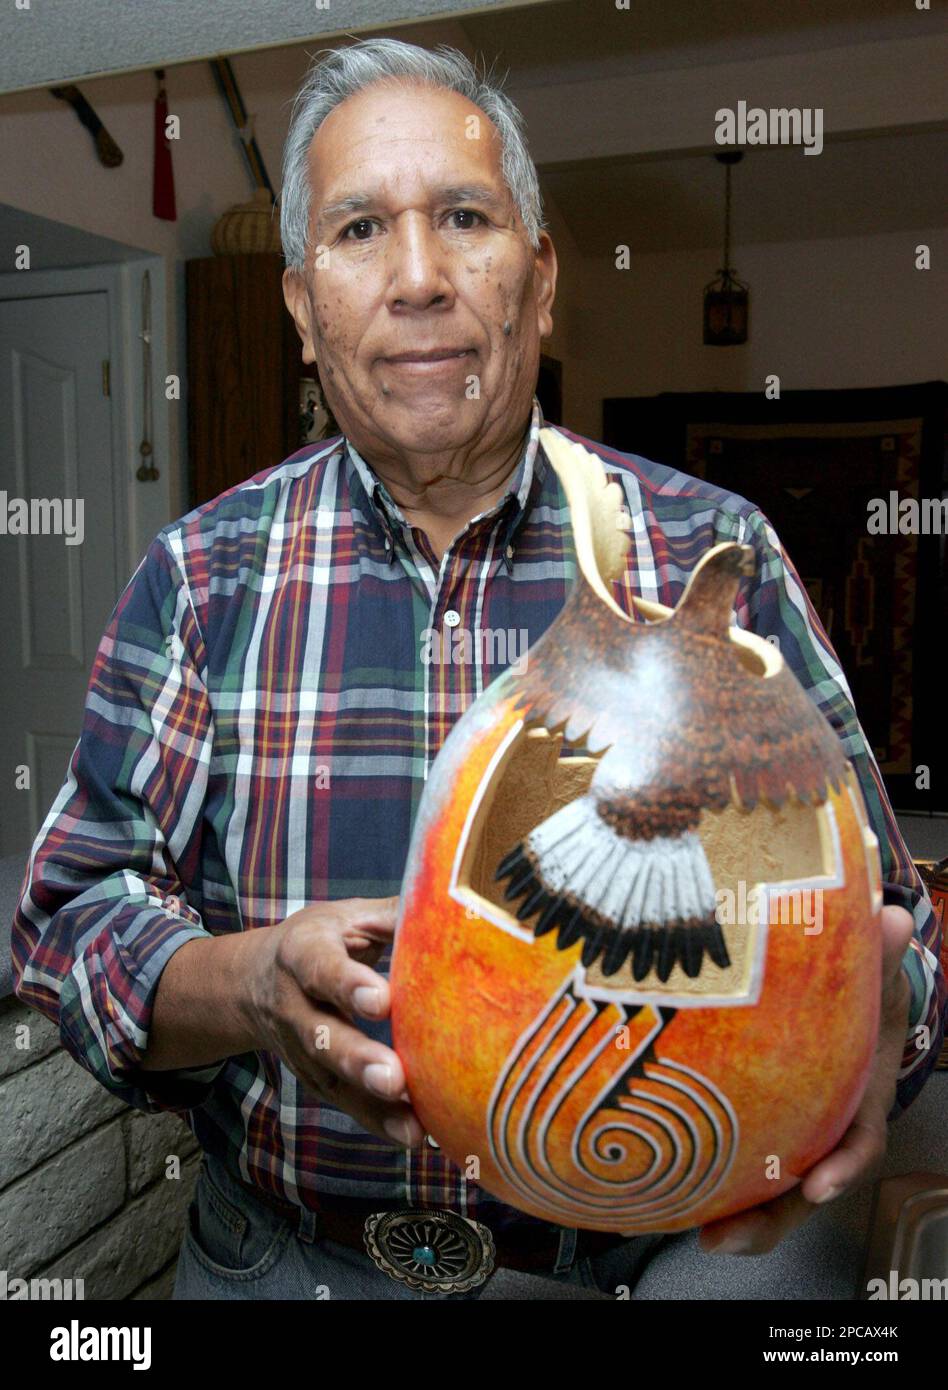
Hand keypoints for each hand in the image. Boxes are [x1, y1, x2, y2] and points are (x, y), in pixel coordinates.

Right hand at [241, 896, 424, 1149]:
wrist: (255, 981)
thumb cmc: (321, 940)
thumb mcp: (347, 916)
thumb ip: (394, 915)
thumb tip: (452, 908)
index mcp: (303, 952)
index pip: (322, 968)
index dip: (348, 985)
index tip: (381, 1002)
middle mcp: (295, 1005)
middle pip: (322, 1036)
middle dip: (358, 1059)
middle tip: (393, 1078)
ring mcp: (302, 1049)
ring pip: (333, 1080)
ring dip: (373, 1106)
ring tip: (414, 1126)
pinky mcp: (316, 1079)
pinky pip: (346, 1105)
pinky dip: (379, 1123)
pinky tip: (415, 1136)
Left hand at [698, 904, 914, 1255]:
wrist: (847, 997)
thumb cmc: (857, 991)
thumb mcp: (871, 969)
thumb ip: (876, 950)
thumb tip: (888, 919)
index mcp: (859, 1096)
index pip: (858, 1140)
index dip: (842, 1166)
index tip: (819, 1184)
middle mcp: (824, 1125)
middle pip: (801, 1189)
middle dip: (767, 1220)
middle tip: (724, 1237)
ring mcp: (789, 1131)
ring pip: (765, 1189)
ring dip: (731, 1217)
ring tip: (692, 1233)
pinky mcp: (752, 1123)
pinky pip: (731, 1161)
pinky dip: (702, 1181)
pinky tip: (659, 1191)